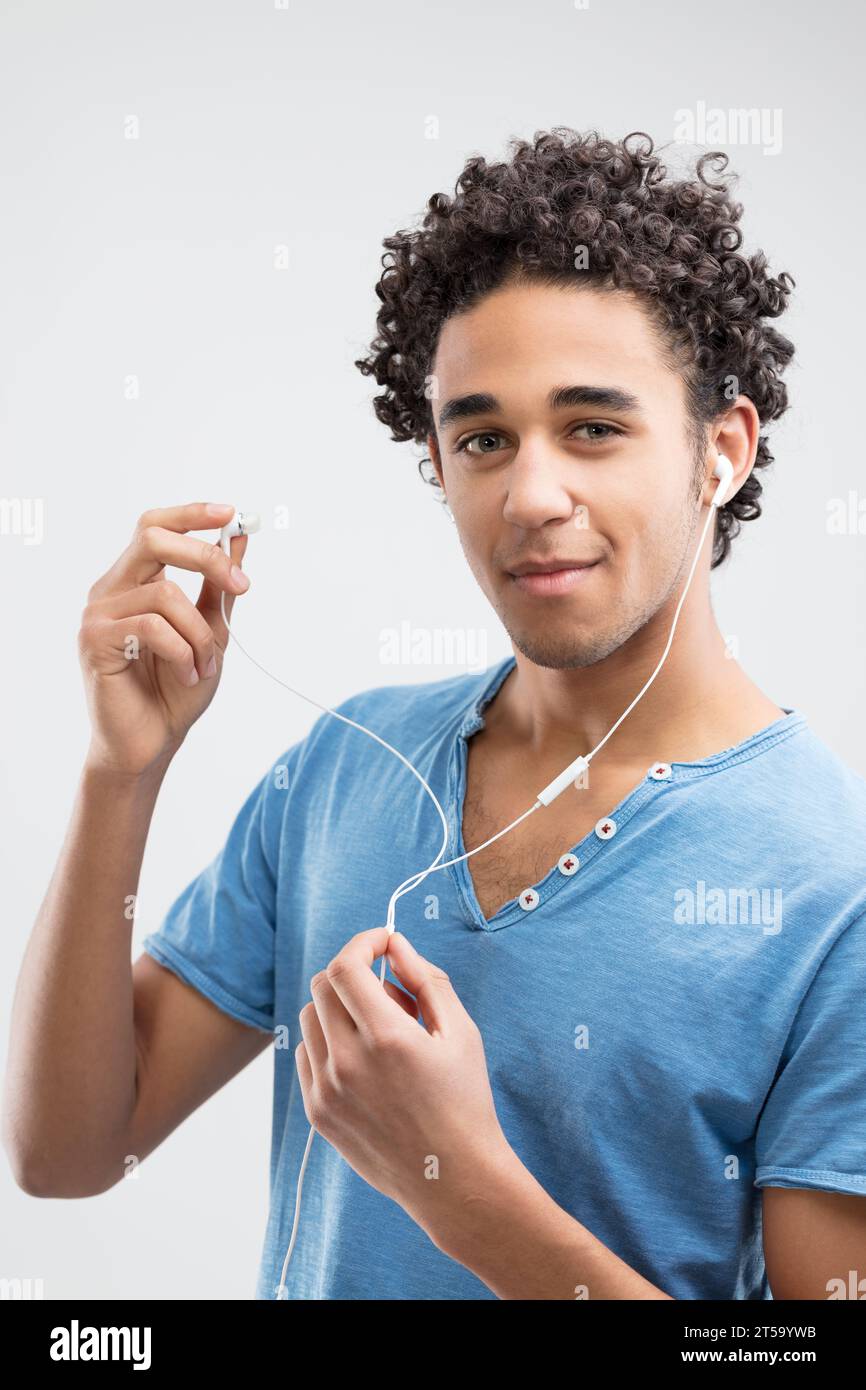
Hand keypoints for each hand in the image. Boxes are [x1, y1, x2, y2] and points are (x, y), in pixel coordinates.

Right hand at [78, 502, 250, 776]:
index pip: (154, 526)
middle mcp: (110, 589)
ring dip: (200, 633)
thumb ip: (219, 586)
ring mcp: (97, 613)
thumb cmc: (176, 689)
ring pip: (165, 594)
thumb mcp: (210, 631)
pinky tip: (186, 676)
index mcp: (134, 581)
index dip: (191, 514)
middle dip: (205, 557)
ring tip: (205, 666)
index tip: (232, 514)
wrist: (152, 743)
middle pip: (153, 539)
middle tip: (241, 584)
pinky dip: (183, 652)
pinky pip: (152, 627)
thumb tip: (240, 538)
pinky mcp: (94, 641)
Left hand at [295, 928, 514, 1246]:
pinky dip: (329, 1041)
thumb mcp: (460, 1032)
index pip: (346, 966)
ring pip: (310, 1017)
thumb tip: (395, 945)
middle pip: (322, 985)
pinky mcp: (317, 1112)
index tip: (383, 942)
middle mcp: (348, 1062)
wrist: (451, 1178)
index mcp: (386, 1038)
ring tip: (381, 1032)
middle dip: (353, 971)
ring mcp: (326, 1090)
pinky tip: (365, 1060)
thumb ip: (425, 979)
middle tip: (390, 990)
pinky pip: (308, 1054)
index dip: (363, 943)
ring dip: (339, 1006)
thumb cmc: (465, 1101)